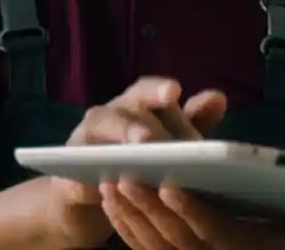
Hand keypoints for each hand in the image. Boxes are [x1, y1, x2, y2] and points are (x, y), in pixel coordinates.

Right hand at [44, 78, 227, 247]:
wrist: (90, 194)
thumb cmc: (136, 159)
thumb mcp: (168, 142)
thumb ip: (192, 122)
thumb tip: (218, 97)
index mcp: (134, 106)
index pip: (146, 91)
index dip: (158, 91)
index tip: (174, 91)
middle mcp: (107, 117)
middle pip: (120, 113)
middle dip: (136, 126)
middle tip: (151, 140)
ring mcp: (83, 145)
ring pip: (95, 137)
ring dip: (111, 148)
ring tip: (131, 159)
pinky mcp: (66, 177)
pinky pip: (73, 178)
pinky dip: (82, 183)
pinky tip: (95, 189)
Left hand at [101, 181, 284, 249]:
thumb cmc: (270, 249)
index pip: (214, 234)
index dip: (191, 212)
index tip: (171, 184)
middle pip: (173, 237)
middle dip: (148, 206)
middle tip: (126, 172)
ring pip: (150, 243)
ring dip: (129, 212)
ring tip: (111, 178)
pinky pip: (139, 249)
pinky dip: (123, 224)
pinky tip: (109, 197)